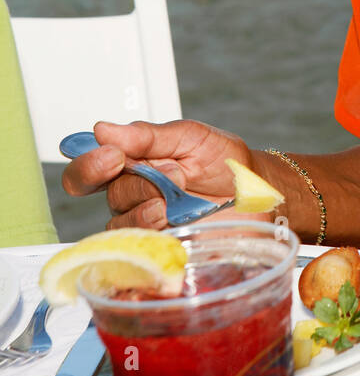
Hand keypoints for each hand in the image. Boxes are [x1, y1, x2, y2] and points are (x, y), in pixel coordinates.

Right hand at [61, 119, 253, 229]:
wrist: (254, 191)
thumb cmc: (223, 160)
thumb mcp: (189, 136)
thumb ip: (146, 136)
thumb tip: (103, 129)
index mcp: (133, 161)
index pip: (90, 167)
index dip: (89, 164)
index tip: (112, 156)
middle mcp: (133, 192)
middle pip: (108, 194)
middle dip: (136, 183)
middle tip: (166, 175)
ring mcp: (145, 220)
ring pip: (121, 222)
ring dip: (149, 209)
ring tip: (179, 199)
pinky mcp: (160, 245)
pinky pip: (140, 246)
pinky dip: (157, 231)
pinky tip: (176, 220)